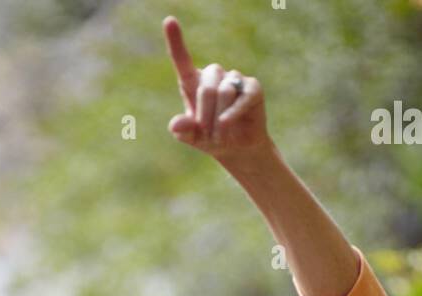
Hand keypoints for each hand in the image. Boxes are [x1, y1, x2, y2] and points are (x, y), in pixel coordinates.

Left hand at [163, 15, 268, 162]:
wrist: (237, 147)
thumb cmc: (212, 138)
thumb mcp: (194, 138)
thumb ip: (184, 131)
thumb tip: (175, 125)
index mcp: (193, 83)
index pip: (182, 60)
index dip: (176, 41)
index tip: (169, 21)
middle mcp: (213, 75)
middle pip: (206, 88)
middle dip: (205, 116)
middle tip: (207, 136)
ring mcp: (234, 79)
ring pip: (224, 93)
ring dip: (219, 119)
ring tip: (219, 135)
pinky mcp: (252, 88)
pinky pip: (242, 97)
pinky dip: (233, 113)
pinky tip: (225, 124)